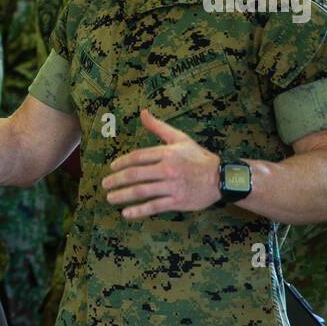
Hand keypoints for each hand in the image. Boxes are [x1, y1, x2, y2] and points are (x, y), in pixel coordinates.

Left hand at [102, 109, 221, 218]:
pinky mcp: (178, 202)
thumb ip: (158, 127)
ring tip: (110, 198)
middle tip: (105, 184)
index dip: (122, 162)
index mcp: (167, 153)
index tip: (112, 168)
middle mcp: (168, 169)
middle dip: (117, 180)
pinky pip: (154, 206)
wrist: (221, 178)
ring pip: (142, 191)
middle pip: (136, 175)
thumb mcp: (179, 138)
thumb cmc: (198, 157)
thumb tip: (143, 112)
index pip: (138, 157)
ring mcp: (173, 186)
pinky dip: (139, 211)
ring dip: (123, 196)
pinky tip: (126, 213)